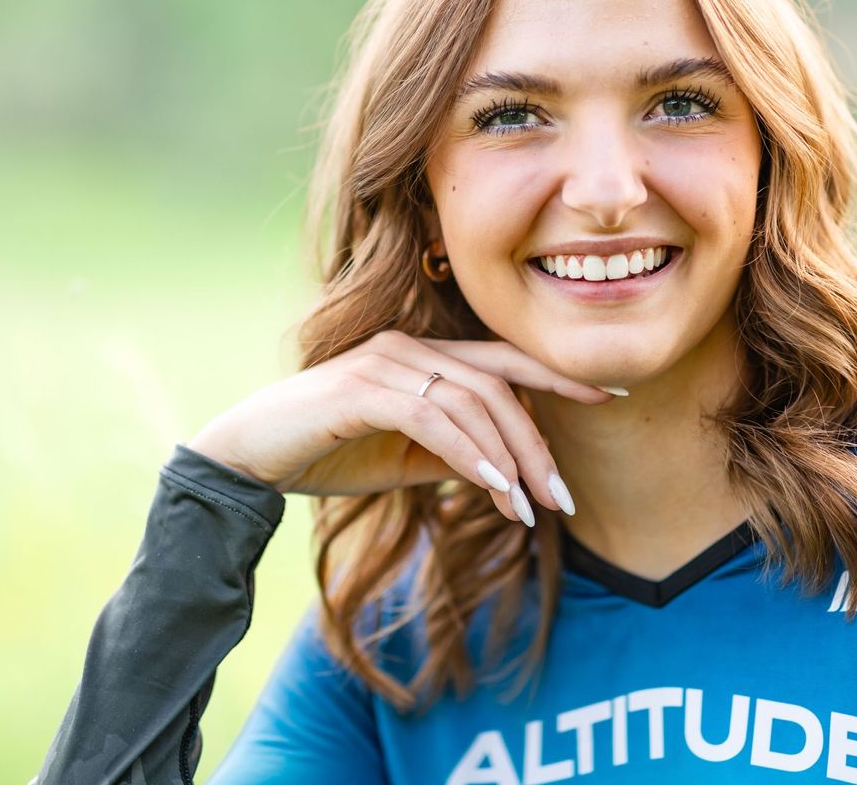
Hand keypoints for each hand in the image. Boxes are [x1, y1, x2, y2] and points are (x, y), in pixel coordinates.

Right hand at [183, 330, 613, 525]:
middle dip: (539, 441)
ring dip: (510, 459)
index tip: (608, 396)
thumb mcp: (405, 459)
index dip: (558, 376)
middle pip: (498, 384)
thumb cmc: (328, 453)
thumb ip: (454, 455)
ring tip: (534, 508)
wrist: (248, 458)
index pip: (504, 361)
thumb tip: (507, 474)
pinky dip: (470, 456)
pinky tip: (494, 490)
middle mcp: (410, 348)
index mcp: (424, 356)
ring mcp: (386, 362)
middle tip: (564, 497)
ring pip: (472, 402)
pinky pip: (434, 420)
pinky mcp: (363, 389)